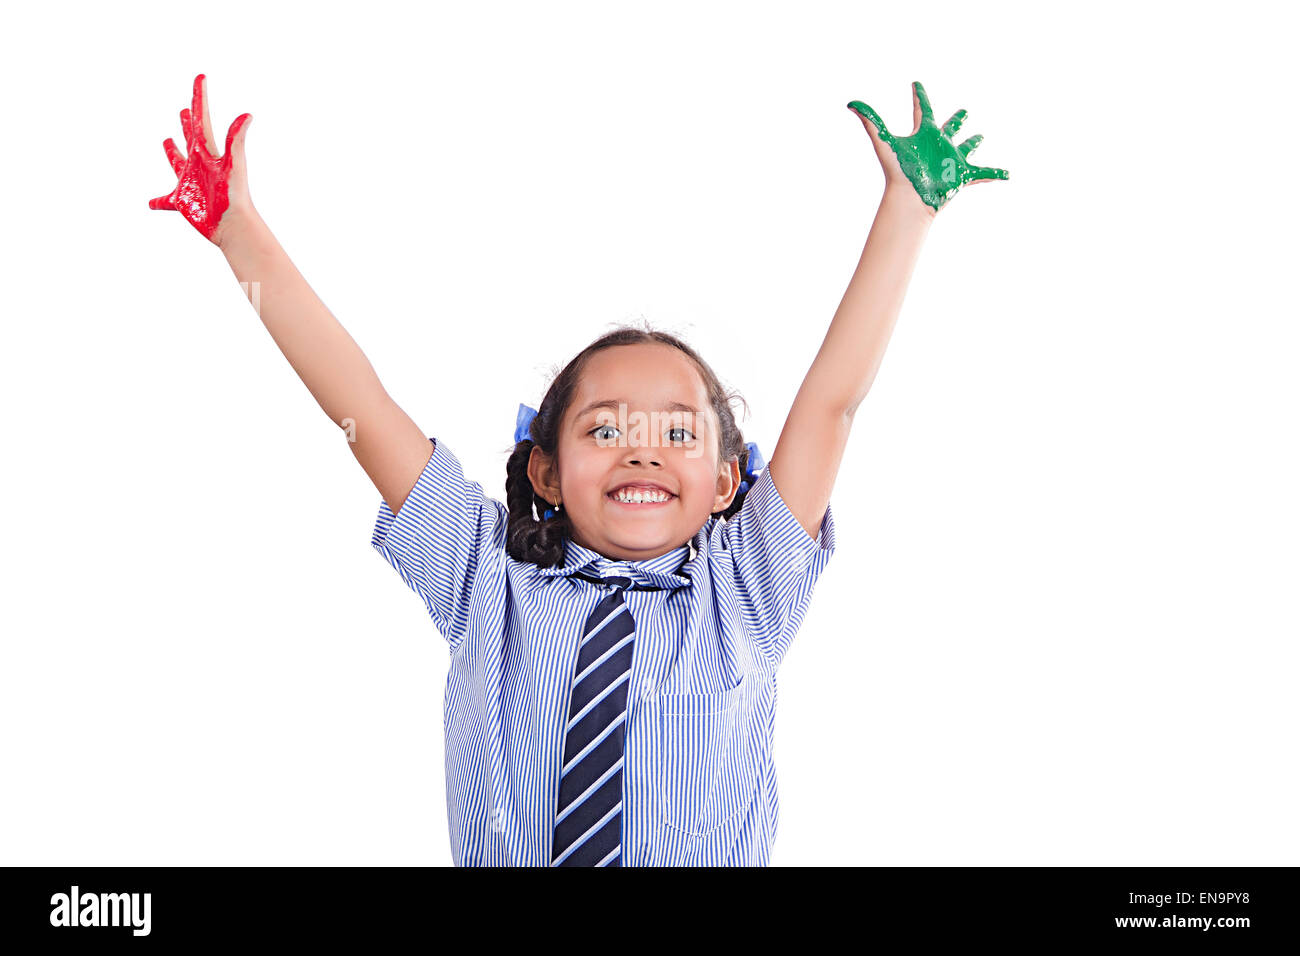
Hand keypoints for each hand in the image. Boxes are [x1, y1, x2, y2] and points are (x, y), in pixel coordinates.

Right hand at [148, 74, 252, 245]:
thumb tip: (247, 115)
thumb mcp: (234, 165)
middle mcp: (199, 164)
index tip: (201, 77)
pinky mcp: (183, 202)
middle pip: (190, 138)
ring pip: (178, 164)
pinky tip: (151, 203)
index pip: (201, 120)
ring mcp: (190, 182)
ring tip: (167, 141)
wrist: (233, 225)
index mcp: (208, 153)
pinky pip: (167, 201)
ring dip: (172, 153)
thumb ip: (236, 139)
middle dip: (186, 123)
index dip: (200, 98)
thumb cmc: (234, 196)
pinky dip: (158, 201)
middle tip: (183, 109)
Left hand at [847, 81, 1007, 211]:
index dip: (919, 96)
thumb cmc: (898, 171)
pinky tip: (1007, 175)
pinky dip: (995, 174)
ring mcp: (951, 160)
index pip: (922, 110)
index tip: (915, 84)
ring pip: (966, 148)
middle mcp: (938, 145)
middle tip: (964, 112)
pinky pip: (982, 174)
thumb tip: (850, 103)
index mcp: (923, 135)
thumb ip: (870, 121)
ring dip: (974, 142)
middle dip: (957, 120)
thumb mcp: (885, 142)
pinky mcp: (961, 175)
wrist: (910, 198)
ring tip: (980, 136)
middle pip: (949, 128)